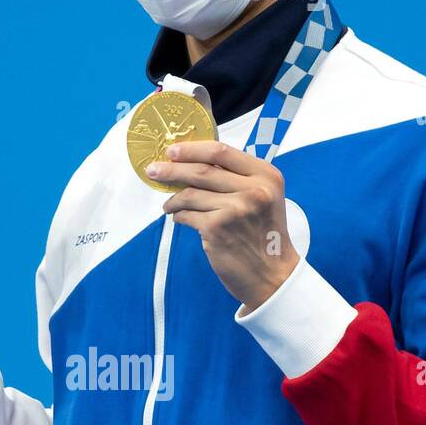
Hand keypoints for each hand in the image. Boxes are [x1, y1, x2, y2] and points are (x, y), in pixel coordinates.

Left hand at [147, 140, 299, 312]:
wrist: (272, 274)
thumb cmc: (263, 234)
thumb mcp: (263, 197)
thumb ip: (236, 178)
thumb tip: (191, 161)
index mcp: (266, 176)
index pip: (221, 151)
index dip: (192, 149)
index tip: (172, 150)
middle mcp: (254, 190)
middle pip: (201, 170)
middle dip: (171, 169)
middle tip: (153, 170)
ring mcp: (235, 209)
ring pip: (189, 194)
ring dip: (173, 199)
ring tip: (168, 204)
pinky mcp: (217, 228)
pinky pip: (185, 215)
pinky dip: (178, 216)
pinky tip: (180, 218)